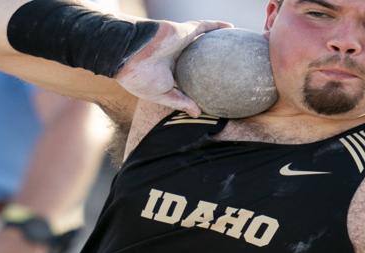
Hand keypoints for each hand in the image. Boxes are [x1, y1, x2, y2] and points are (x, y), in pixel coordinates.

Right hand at [114, 19, 234, 116]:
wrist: (129, 54)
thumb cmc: (141, 77)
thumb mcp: (162, 94)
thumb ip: (181, 101)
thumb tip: (199, 114)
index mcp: (169, 69)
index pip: (189, 75)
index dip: (201, 81)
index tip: (216, 90)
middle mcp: (176, 55)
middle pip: (199, 58)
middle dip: (213, 62)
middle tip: (231, 69)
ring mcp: (180, 42)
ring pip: (203, 41)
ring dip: (218, 41)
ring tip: (235, 45)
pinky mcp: (182, 31)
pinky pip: (204, 27)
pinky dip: (216, 25)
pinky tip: (231, 28)